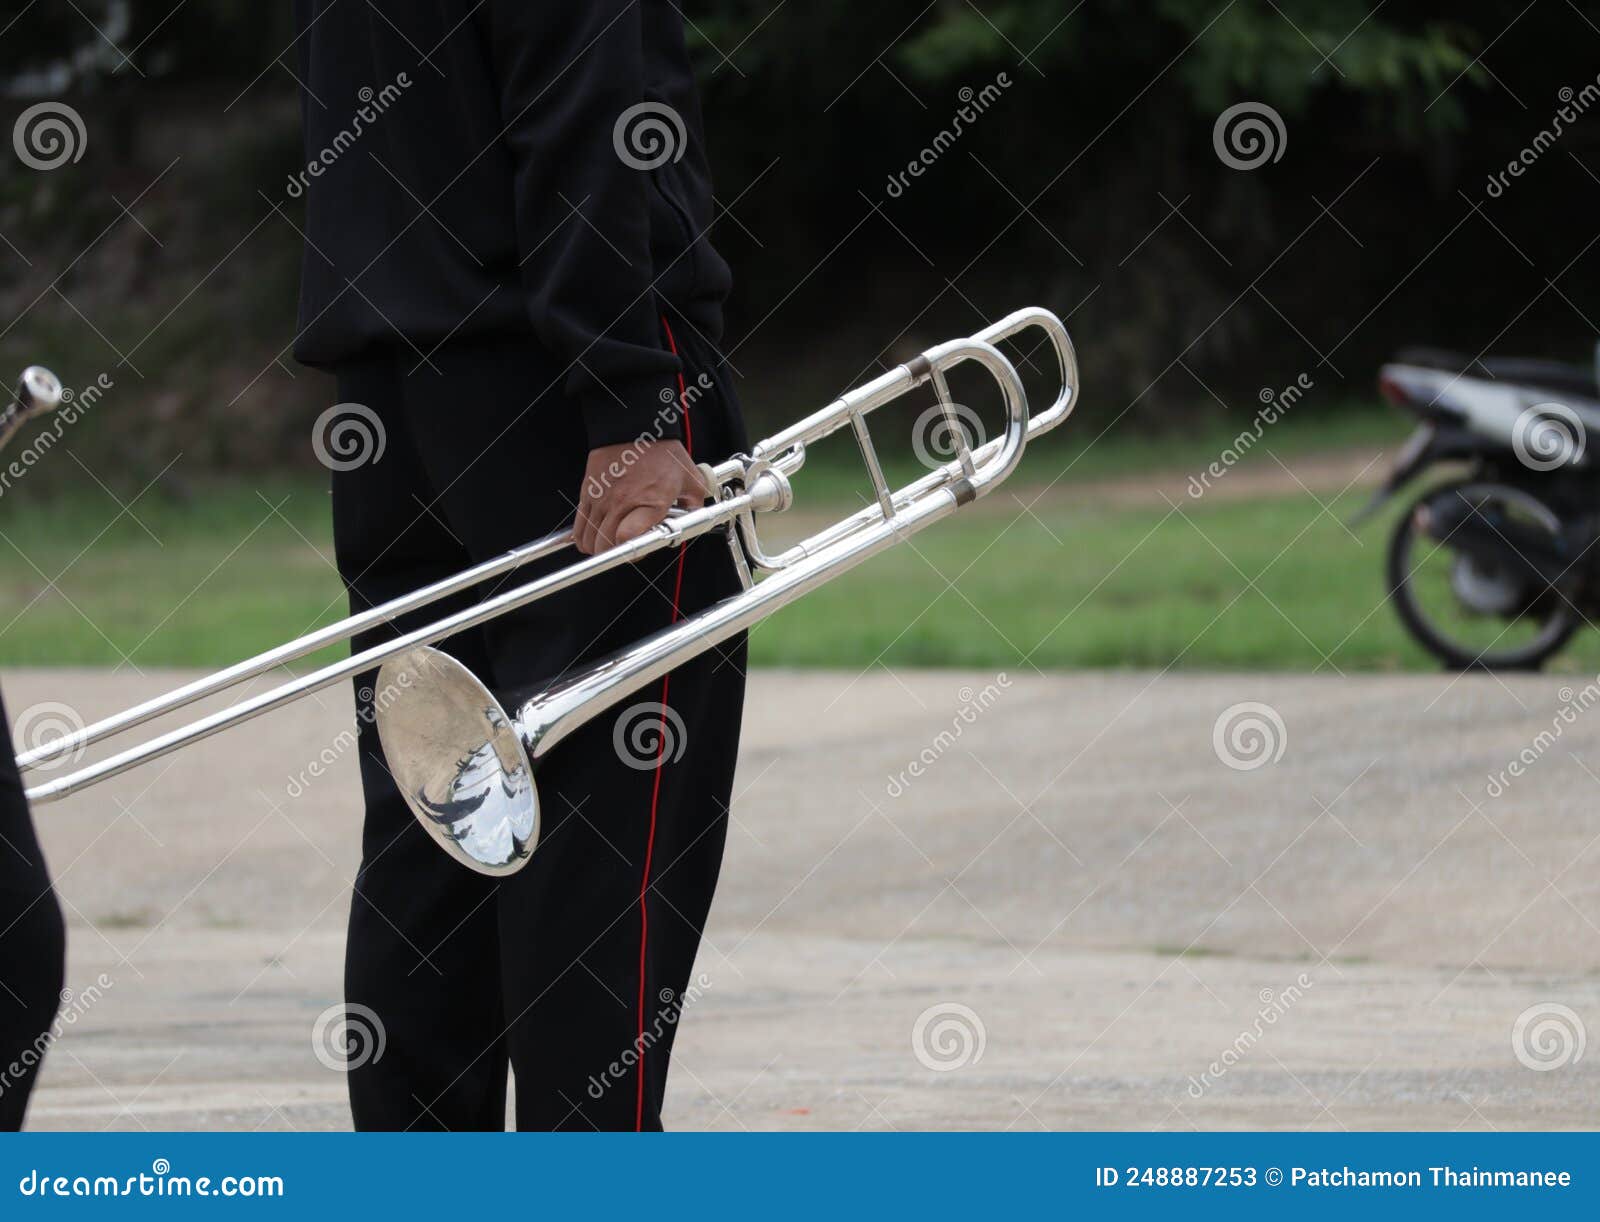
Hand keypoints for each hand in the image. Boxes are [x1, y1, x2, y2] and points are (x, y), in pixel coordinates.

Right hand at [573, 439, 705, 554]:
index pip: (628, 538)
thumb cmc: (661, 450)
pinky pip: (579, 526)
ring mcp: (602, 499)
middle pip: (606, 545)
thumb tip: (696, 520)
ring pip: (590, 539)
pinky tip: (594, 535)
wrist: (634, 426)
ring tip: (610, 542)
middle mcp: (622, 503)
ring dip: (599, 547)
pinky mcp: (588, 493)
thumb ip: (695, 504)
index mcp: (649, 502)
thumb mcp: (689, 478)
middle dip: (616, 554)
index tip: (640, 549)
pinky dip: (584, 536)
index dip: (633, 552)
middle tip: (626, 547)